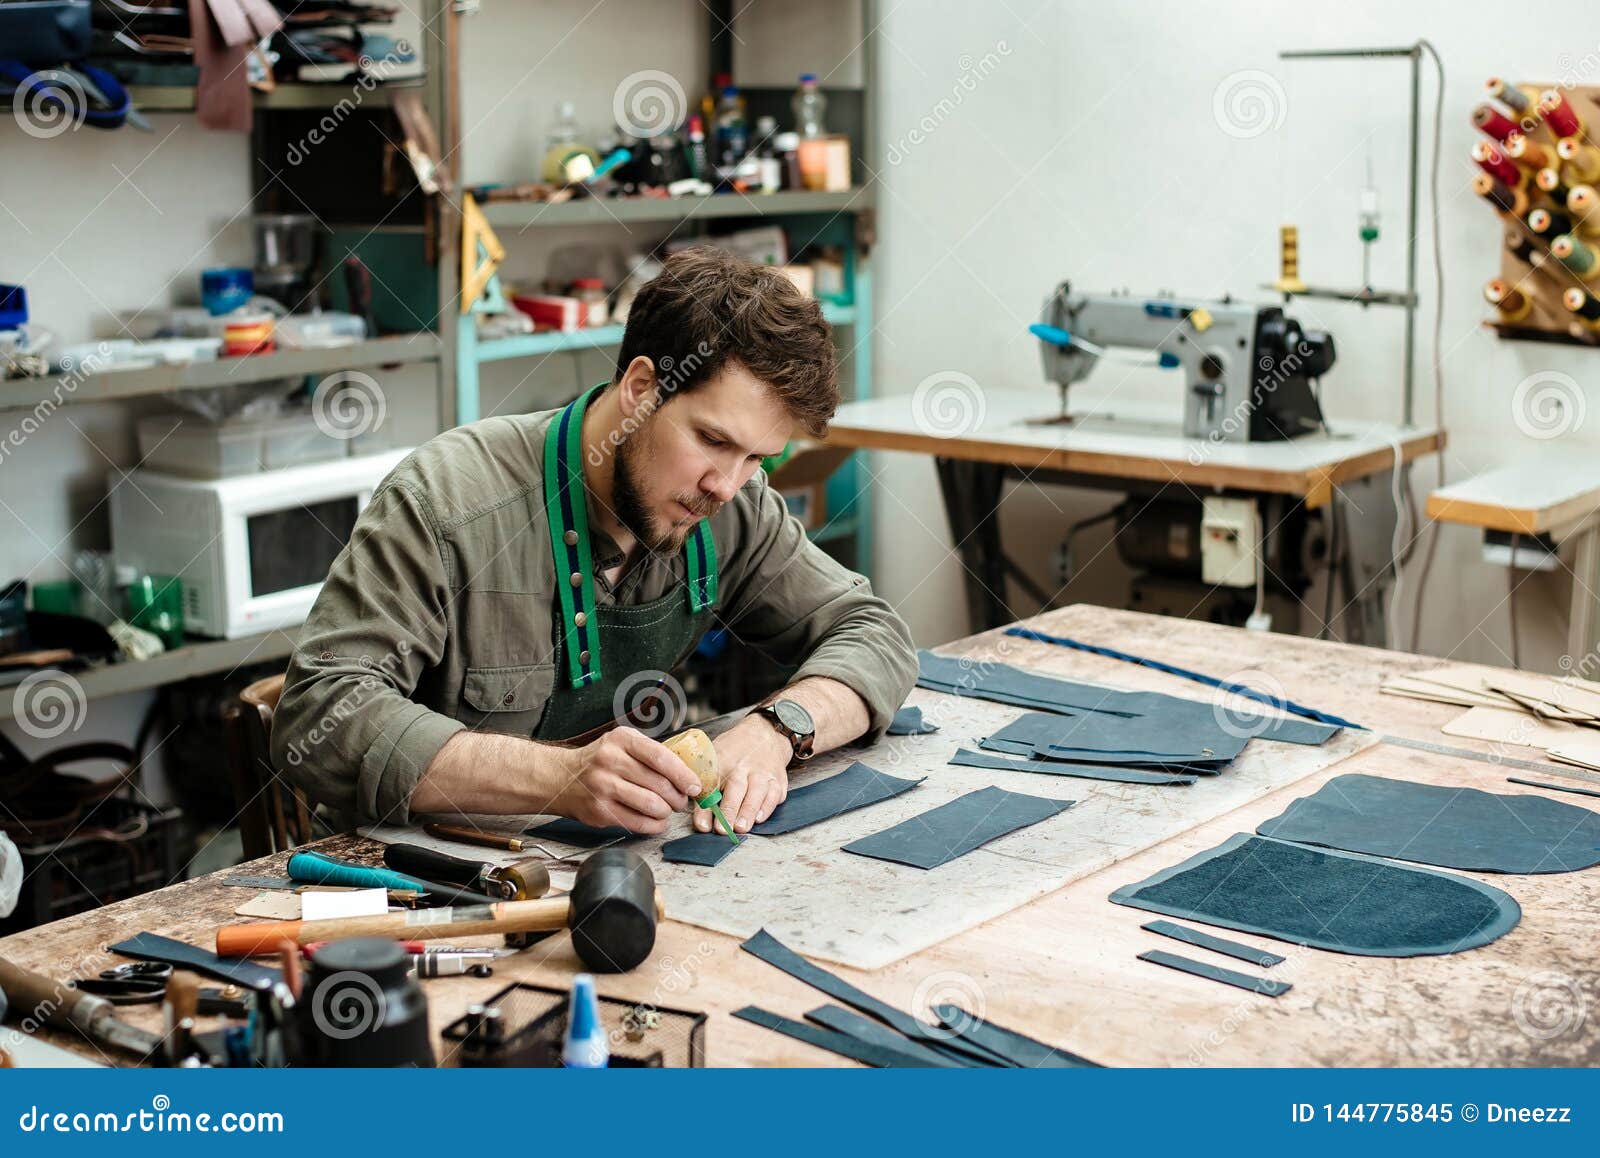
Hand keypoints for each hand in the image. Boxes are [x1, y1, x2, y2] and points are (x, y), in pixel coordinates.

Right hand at [551, 726, 702, 833]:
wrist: (562, 778)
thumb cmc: (600, 760)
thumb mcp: (622, 743)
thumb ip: (650, 752)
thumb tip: (688, 772)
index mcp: (622, 739)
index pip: (661, 757)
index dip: (683, 774)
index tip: (695, 786)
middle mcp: (610, 761)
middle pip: (659, 784)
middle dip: (677, 797)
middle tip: (681, 801)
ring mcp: (603, 787)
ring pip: (651, 805)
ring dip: (666, 812)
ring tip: (667, 810)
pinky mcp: (600, 811)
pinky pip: (638, 822)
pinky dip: (654, 825)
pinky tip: (657, 821)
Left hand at [695, 716, 791, 834]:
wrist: (765, 732)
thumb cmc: (734, 750)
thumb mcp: (715, 758)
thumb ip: (705, 784)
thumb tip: (699, 817)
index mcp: (722, 760)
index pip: (711, 785)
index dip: (705, 807)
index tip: (702, 825)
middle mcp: (743, 766)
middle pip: (736, 788)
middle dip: (728, 810)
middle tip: (722, 829)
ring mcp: (762, 772)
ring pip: (757, 792)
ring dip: (748, 811)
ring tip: (741, 827)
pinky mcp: (777, 780)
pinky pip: (774, 794)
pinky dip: (767, 807)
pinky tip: (760, 818)